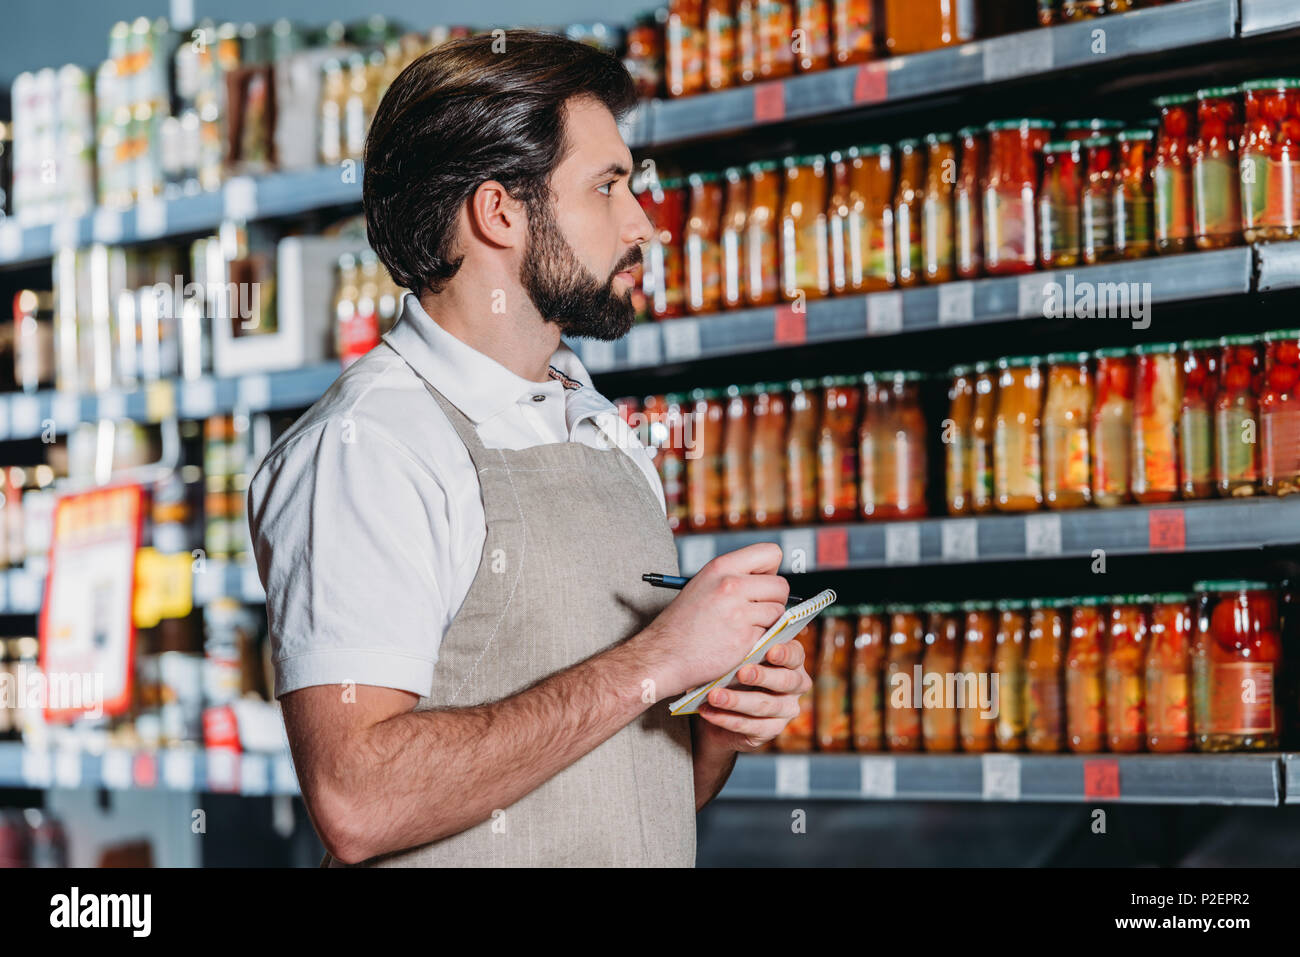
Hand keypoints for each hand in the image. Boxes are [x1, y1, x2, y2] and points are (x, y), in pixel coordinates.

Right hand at [636, 543, 788, 697]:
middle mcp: (731, 584)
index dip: (771, 570)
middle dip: (773, 600)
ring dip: (768, 622)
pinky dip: (760, 639)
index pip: (771, 552)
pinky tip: (739, 641)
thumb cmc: (683, 622)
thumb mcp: (704, 584)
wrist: (665, 654)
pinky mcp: (745, 637)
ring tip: (742, 627)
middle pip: (781, 585)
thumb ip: (734, 576)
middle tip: (754, 611)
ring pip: (778, 611)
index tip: (760, 584)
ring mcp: (739, 611)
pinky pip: (770, 633)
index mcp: (721, 566)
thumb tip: (768, 577)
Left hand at [694, 638, 810, 752]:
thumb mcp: (739, 655)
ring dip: (736, 700)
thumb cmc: (731, 671)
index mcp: (792, 661)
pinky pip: (750, 726)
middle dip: (762, 676)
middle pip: (785, 681)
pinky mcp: (771, 730)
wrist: (719, 708)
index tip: (770, 651)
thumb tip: (740, 629)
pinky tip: (709, 712)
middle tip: (741, 673)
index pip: (795, 654)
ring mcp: (786, 710)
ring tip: (713, 695)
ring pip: (764, 705)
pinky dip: (727, 719)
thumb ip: (746, 645)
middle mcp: (795, 685)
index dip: (785, 654)